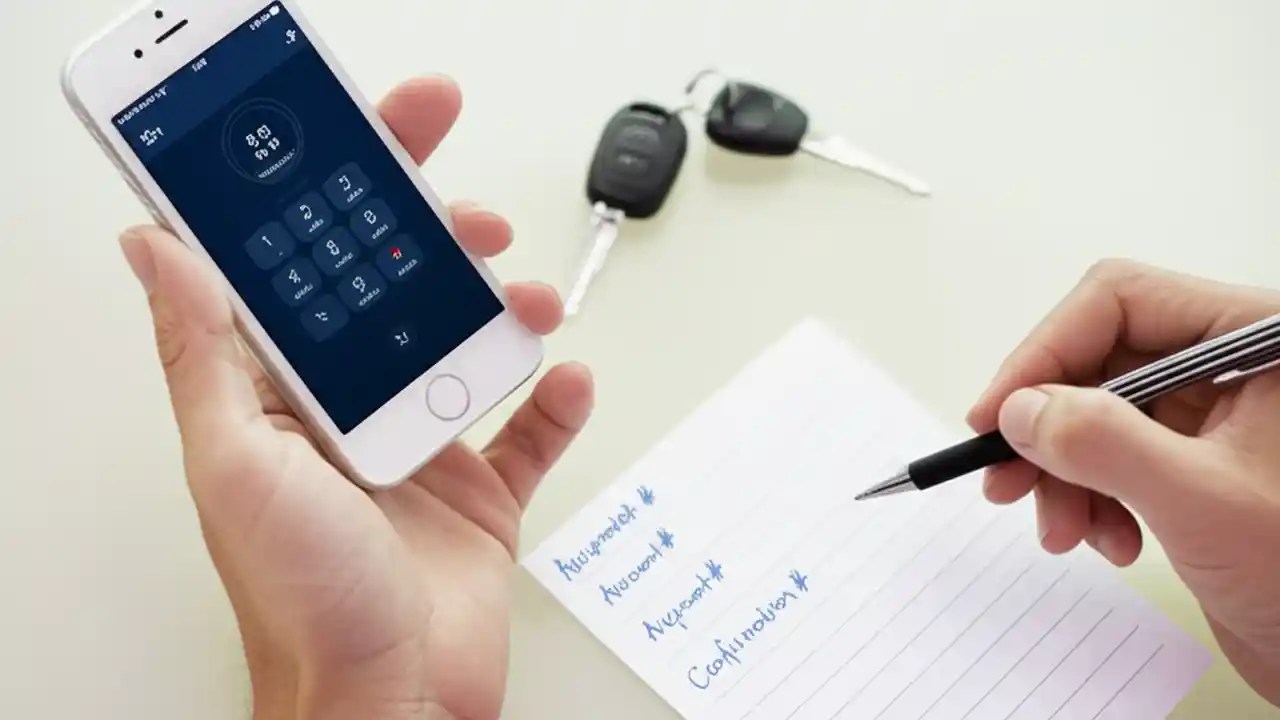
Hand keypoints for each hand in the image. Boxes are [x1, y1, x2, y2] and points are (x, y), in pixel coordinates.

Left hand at [117, 77, 593, 719]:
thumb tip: (156, 252)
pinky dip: (553, 404)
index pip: (305, 272)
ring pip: (467, 350)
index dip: (337, 199)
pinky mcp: (477, 494)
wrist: (392, 707)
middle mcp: (347, 415)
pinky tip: (562, 381)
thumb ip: (204, 355)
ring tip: (527, 299)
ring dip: (502, 312)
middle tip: (468, 211)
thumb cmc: (304, 605)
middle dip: (435, 241)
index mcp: (281, 398)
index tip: (379, 143)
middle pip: (395, 296)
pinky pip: (526, 433)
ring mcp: (417, 451)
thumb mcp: (237, 466)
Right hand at [967, 259, 1279, 704]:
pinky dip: (1091, 498)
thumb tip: (1022, 409)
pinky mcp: (1194, 458)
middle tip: (1005, 480)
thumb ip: (1107, 445)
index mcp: (1254, 337)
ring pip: (1095, 411)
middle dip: (1048, 428)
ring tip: (1062, 531)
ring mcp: (1211, 411)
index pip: (1119, 301)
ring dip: (1063, 473)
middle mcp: (1229, 362)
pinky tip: (1110, 541)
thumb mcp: (1204, 503)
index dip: (1045, 351)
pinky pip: (1112, 455)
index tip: (997, 414)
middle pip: (1097, 358)